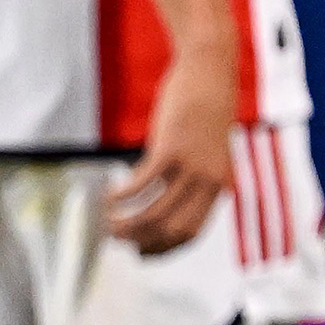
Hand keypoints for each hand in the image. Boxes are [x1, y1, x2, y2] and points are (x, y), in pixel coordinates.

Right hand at [108, 39, 235, 253]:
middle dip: (142, 241)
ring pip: (155, 212)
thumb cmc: (203, 108)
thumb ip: (189, 174)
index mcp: (217, 185)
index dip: (163, 248)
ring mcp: (192, 166)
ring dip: (127, 224)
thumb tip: (163, 193)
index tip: (141, 253)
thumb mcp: (204, 148)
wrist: (209, 71)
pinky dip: (122, 196)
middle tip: (117, 240)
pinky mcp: (172, 148)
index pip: (191, 233)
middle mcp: (209, 181)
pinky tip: (107, 197)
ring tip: (106, 224)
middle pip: (172, 229)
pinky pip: (141, 183)